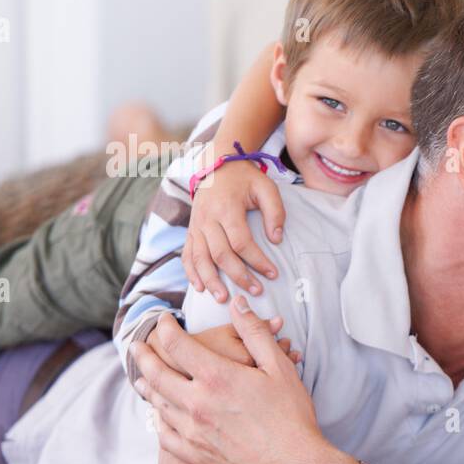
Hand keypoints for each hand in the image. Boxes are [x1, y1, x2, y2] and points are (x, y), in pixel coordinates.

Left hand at [132, 296, 335, 463]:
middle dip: (143, 356)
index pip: (177, 345)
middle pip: (156, 373)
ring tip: (142, 377)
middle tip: (136, 346)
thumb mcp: (279, 367)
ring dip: (147, 386)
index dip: (165, 328)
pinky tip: (160, 414)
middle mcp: (197, 403)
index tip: (162, 320)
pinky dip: (157, 419)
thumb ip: (255, 333)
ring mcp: (193, 431)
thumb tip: (237, 305)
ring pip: (157, 403)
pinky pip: (164, 434)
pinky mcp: (195, 454)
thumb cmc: (291, 416)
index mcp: (217, 377)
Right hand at [184, 159, 286, 301]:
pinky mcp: (190, 230)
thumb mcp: (267, 188)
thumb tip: (276, 240)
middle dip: (238, 275)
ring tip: (223, 298)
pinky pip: (187, 254)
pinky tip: (200, 288)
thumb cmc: (246, 179)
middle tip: (255, 291)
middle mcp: (207, 218)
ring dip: (211, 280)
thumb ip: (275, 212)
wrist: (218, 165)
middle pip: (220, 253)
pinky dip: (191, 272)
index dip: (257, 260)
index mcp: (226, 208)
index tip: (273, 274)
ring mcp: (196, 225)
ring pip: (199, 257)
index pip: (241, 241)